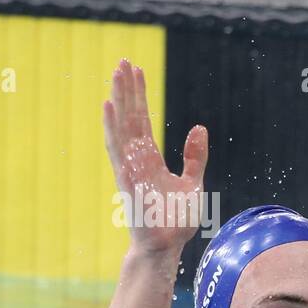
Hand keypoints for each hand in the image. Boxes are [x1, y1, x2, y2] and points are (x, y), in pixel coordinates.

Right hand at [103, 58, 207, 257]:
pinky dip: (112, 127)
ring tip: (116, 74)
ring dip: (118, 100)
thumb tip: (199, 127)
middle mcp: (136, 159)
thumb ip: (194, 157)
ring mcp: (129, 168)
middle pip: (129, 117)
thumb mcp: (193, 183)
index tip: (136, 71)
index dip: (139, 96)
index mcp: (150, 159)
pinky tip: (108, 106)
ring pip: (120, 127)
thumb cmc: (175, 219)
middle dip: (127, 89)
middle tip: (123, 61)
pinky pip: (117, 149)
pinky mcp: (127, 179)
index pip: (142, 120)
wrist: (165, 247)